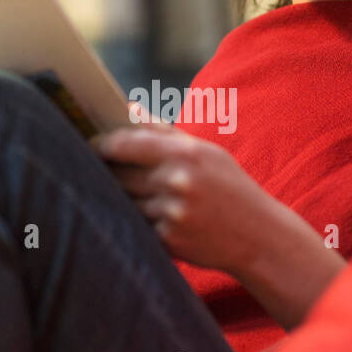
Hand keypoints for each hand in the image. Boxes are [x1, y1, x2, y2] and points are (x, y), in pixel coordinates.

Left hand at [89, 104, 275, 271]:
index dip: (102, 144)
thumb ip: (166, 133)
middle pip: (118, 175)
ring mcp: (172, 213)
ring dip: (120, 200)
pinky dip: (138, 223)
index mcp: (186, 153)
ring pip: (125, 203)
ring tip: (123, 195)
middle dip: (105, 173)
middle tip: (93, 170)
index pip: (126, 143)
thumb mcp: (208, 153)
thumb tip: (129, 111)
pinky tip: (149, 220)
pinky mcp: (169, 240)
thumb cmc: (231, 188)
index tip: (91, 145)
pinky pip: (138, 227)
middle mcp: (177, 182)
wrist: (260, 236)